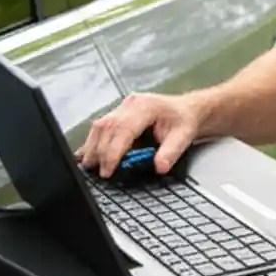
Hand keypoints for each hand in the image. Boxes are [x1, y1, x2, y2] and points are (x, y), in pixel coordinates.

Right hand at [75, 92, 198, 177]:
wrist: (187, 110)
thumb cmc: (184, 120)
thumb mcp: (184, 136)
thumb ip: (171, 152)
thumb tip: (159, 167)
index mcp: (147, 106)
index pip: (123, 129)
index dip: (113, 151)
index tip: (108, 170)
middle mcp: (132, 103)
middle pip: (107, 126)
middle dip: (99, 152)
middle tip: (98, 172)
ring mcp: (124, 106)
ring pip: (100, 125)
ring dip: (92, 146)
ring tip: (89, 165)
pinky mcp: (119, 112)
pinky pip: (101, 125)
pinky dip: (94, 141)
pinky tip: (88, 153)